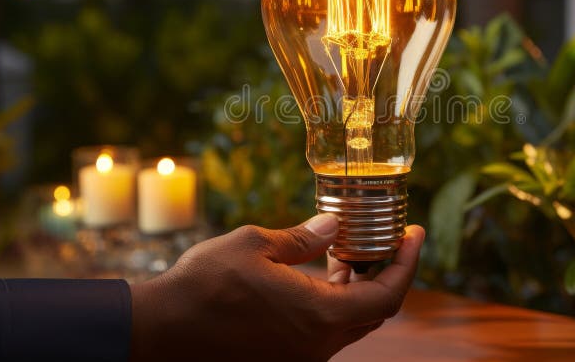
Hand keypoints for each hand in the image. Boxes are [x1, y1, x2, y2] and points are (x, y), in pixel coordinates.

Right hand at [130, 214, 424, 361]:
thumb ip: (303, 238)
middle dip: (388, 274)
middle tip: (387, 240)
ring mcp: (299, 357)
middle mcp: (317, 345)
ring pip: (348, 323)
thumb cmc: (204, 284)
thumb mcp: (256, 244)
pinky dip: (332, 305)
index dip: (408, 263)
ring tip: (346, 253)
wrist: (158, 332)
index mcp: (319, 317)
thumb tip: (334, 226)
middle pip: (374, 312)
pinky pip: (323, 332)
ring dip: (357, 289)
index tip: (416, 234)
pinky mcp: (281, 359)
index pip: (389, 295)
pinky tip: (317, 278)